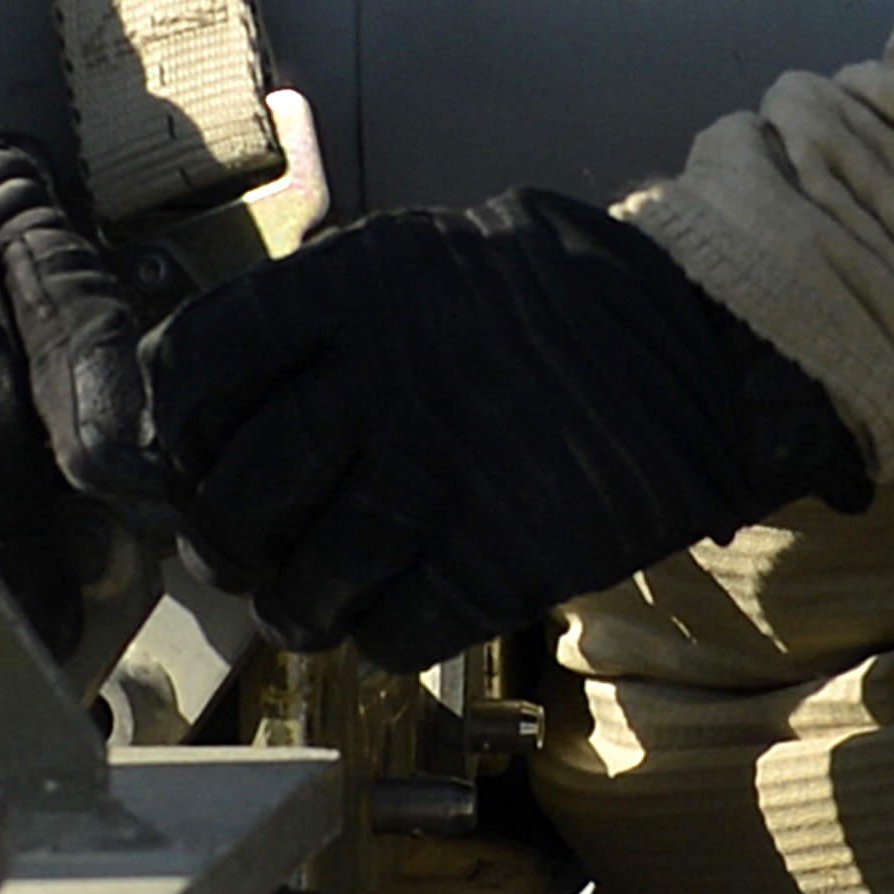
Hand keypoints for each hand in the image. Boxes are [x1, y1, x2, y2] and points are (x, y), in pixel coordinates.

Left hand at [147, 190, 869, 671]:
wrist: (716, 347)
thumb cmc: (562, 301)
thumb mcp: (435, 255)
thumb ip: (329, 317)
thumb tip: (213, 414)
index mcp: (359, 282)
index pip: (196, 364)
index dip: (178, 430)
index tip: (192, 457)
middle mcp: (386, 375)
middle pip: (239, 495)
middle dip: (230, 538)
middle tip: (246, 547)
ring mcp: (445, 473)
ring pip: (303, 585)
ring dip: (298, 607)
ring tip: (315, 599)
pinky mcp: (503, 560)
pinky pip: (391, 635)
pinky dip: (383, 638)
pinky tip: (404, 608)